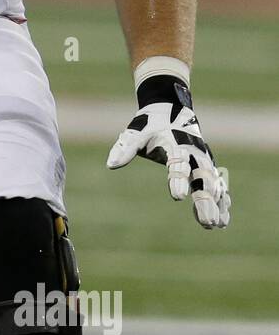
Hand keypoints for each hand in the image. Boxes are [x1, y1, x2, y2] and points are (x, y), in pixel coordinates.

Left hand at [107, 73, 229, 228]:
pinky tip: (222, 220)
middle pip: (202, 177)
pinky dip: (221, 201)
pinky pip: (217, 185)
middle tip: (207, 221)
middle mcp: (194, 152)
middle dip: (205, 199)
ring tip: (217, 225)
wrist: (169, 109)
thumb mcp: (135, 133)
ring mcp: (203, 160)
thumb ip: (125, 148)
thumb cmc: (150, 125)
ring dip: (216, 204)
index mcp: (175, 143)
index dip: (178, 179)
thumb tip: (111, 165)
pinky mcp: (207, 167)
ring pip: (213, 183)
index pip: (178, 163)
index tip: (178, 197)